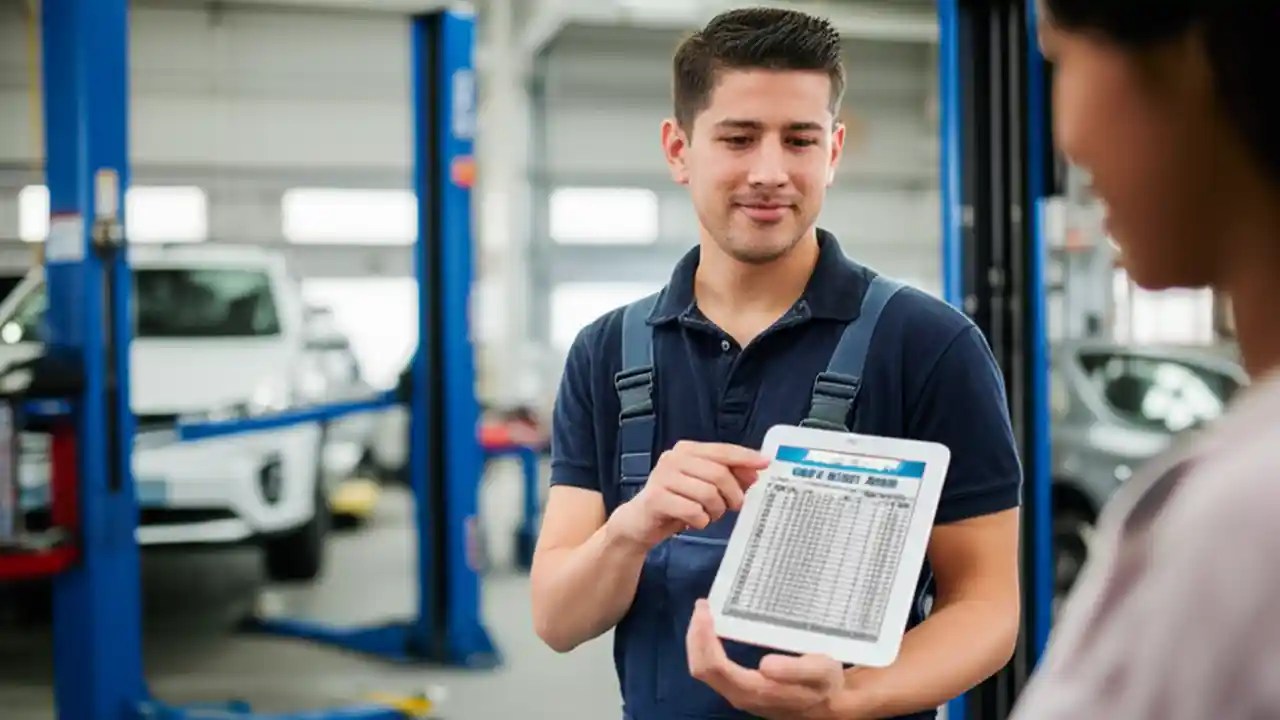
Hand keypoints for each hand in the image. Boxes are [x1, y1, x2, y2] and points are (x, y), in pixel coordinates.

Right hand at [606, 441, 767, 549]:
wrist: (640, 523)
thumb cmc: (677, 502)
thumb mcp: (705, 487)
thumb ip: (728, 477)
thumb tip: (755, 472)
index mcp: (687, 450)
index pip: (722, 450)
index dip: (745, 457)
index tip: (766, 464)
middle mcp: (673, 458)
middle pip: (719, 473)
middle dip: (732, 494)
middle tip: (734, 507)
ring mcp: (663, 477)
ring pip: (708, 493)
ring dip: (716, 511)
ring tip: (710, 516)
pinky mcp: (656, 498)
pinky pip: (693, 511)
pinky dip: (701, 521)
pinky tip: (695, 522)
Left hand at [687, 599, 845, 719]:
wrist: (829, 704)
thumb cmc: (824, 683)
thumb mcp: (820, 673)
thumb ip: (795, 670)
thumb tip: (765, 664)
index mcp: (755, 691)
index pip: (715, 667)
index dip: (704, 638)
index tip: (705, 609)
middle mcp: (740, 695)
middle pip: (702, 668)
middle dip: (696, 635)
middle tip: (702, 606)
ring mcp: (738, 693)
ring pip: (704, 669)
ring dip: (700, 640)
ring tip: (705, 613)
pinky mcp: (740, 688)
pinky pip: (713, 668)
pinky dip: (708, 646)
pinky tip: (715, 629)